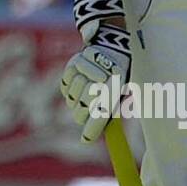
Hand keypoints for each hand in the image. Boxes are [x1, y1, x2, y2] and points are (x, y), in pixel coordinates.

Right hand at [60, 25, 130, 142]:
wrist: (113, 46)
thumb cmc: (119, 76)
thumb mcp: (121, 92)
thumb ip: (107, 112)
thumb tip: (87, 139)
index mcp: (118, 82)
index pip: (103, 109)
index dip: (94, 126)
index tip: (86, 139)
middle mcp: (102, 72)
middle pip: (85, 105)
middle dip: (84, 115)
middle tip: (84, 115)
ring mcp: (86, 66)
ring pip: (72, 97)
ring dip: (76, 102)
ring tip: (84, 95)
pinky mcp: (74, 62)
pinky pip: (65, 86)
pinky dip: (69, 90)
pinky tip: (78, 85)